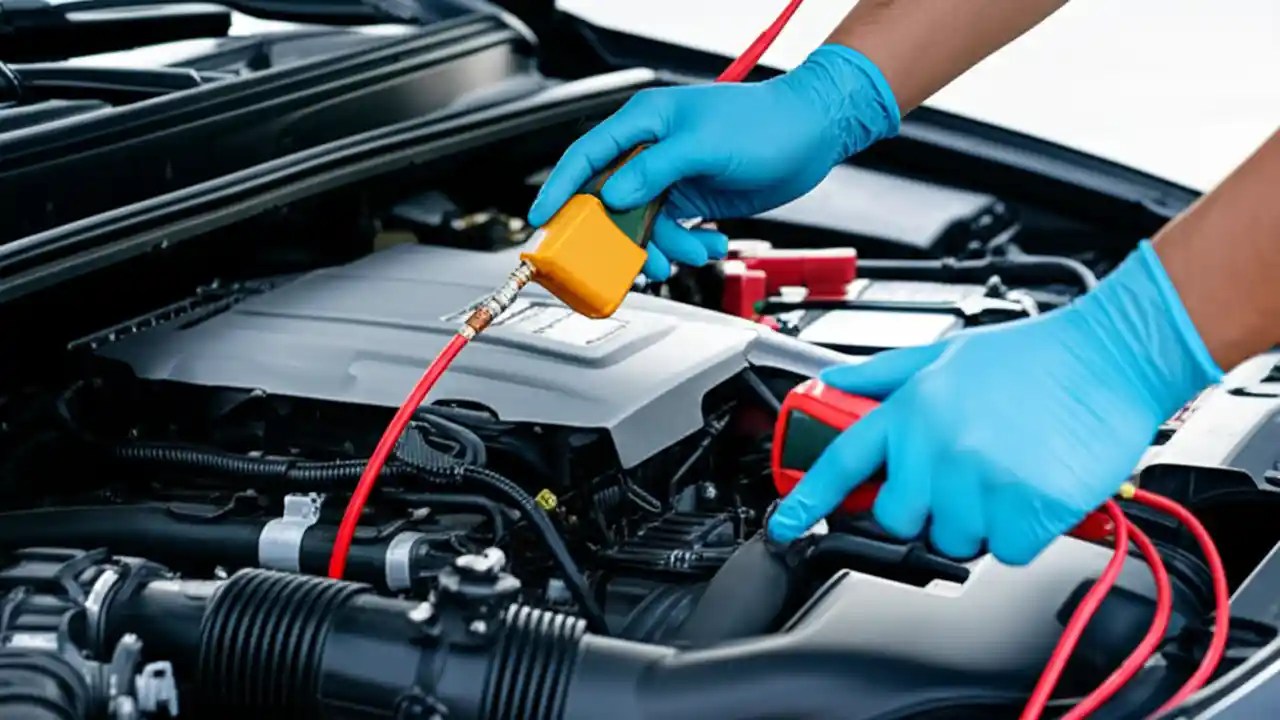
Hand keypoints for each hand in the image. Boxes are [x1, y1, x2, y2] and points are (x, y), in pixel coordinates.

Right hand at [528, 45, 899, 279]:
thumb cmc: (764, 123)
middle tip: (631, 261)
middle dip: (621, 236)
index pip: (587, 156)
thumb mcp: (703, 146)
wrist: (812, 136)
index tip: (541, 218)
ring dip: (665, 247)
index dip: (560, 188)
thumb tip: (616, 195)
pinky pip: (672, 232)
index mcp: (644, 122)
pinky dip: (687, 246)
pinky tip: (709, 245)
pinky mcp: (692, 199)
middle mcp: (652, 150)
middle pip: (612, 200)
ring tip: (692, 252)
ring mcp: (672, 176)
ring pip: (644, 225)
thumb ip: (654, 171)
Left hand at [767, 241, 1221, 564]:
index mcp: (909, 410)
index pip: (841, 463)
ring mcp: (979, 479)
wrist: (1110, 357)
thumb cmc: (1035, 356)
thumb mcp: (944, 354)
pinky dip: (1025, 531)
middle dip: (926, 510)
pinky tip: (1036, 488)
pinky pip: (1009, 550)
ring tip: (1008, 471)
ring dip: (981, 520)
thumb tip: (834, 380)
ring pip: (957, 539)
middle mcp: (935, 447)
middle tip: (963, 478)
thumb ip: (883, 376)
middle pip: (898, 519)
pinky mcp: (1024, 507)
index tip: (785, 525)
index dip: (808, 500)